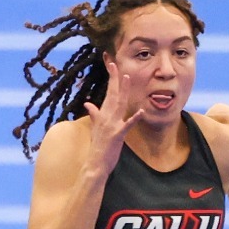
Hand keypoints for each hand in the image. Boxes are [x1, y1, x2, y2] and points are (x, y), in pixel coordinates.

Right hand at [82, 55, 143, 176]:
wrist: (95, 163)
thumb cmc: (97, 147)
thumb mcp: (95, 128)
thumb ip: (93, 115)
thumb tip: (88, 104)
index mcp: (102, 115)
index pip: (108, 93)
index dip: (111, 79)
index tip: (112, 65)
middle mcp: (106, 117)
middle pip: (112, 95)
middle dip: (115, 79)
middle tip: (116, 65)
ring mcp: (111, 125)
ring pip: (118, 104)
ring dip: (123, 91)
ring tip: (126, 78)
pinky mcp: (117, 135)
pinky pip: (127, 125)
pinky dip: (133, 118)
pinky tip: (140, 111)